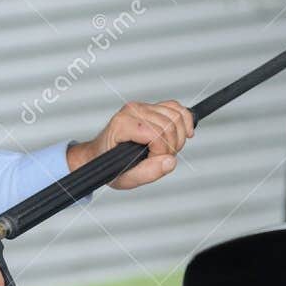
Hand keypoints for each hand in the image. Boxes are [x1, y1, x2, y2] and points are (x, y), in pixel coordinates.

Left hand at [66, 99, 194, 188]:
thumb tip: (171, 161)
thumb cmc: (109, 166)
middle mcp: (132, 110)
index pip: (157, 135)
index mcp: (122, 125)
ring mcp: (142, 107)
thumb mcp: (125, 178)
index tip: (152, 161)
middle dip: (172, 146)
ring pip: (176, 116)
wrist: (100, 154)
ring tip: (167, 149)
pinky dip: (185, 120)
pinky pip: (176, 108)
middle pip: (170, 125)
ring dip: (179, 137)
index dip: (161, 152)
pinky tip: (185, 133)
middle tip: (160, 158)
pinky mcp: (151, 107)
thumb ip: (148, 173)